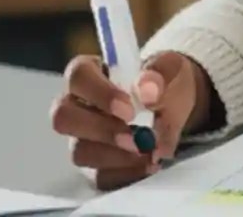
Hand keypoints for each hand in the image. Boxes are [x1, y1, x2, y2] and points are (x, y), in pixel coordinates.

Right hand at [49, 51, 212, 189]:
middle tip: (136, 137)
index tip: (129, 109)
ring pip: (78, 151)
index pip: (78, 76)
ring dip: (114, 155)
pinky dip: (125, 173)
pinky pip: (98, 176)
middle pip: (63, 118)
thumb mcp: (171, 67)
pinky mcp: (96, 164)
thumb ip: (160, 73)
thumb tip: (147, 92)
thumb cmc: (165, 80)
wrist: (178, 104)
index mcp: (90, 73)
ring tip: (148, 152)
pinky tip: (149, 165)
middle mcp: (77, 105)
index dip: (99, 93)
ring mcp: (82, 137)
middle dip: (101, 130)